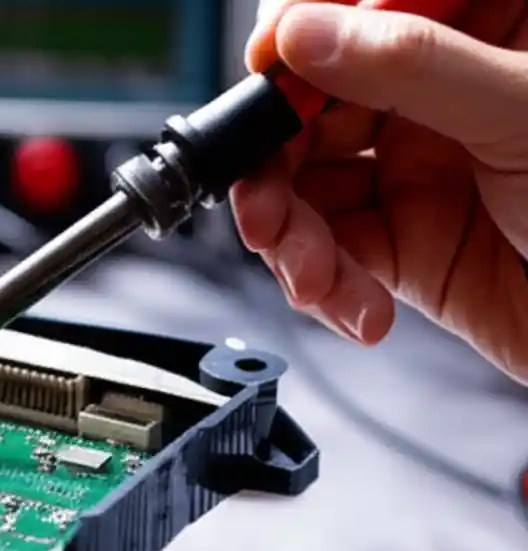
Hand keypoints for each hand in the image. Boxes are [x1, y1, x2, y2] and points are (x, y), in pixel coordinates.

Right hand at [230, 1, 527, 382]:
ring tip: (310, 270)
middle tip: (267, 202)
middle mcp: (438, 93)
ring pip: (304, 183)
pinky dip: (322, 282)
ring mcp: (415, 166)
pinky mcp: (401, 242)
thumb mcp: (522, 114)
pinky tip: (353, 301)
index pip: (363, 4)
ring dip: (289, 234)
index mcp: (483, 30)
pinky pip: (327, 252)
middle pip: (310, 102)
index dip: (301, 30)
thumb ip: (408, 67)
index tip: (270, 66)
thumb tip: (305, 31)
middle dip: (277, 160)